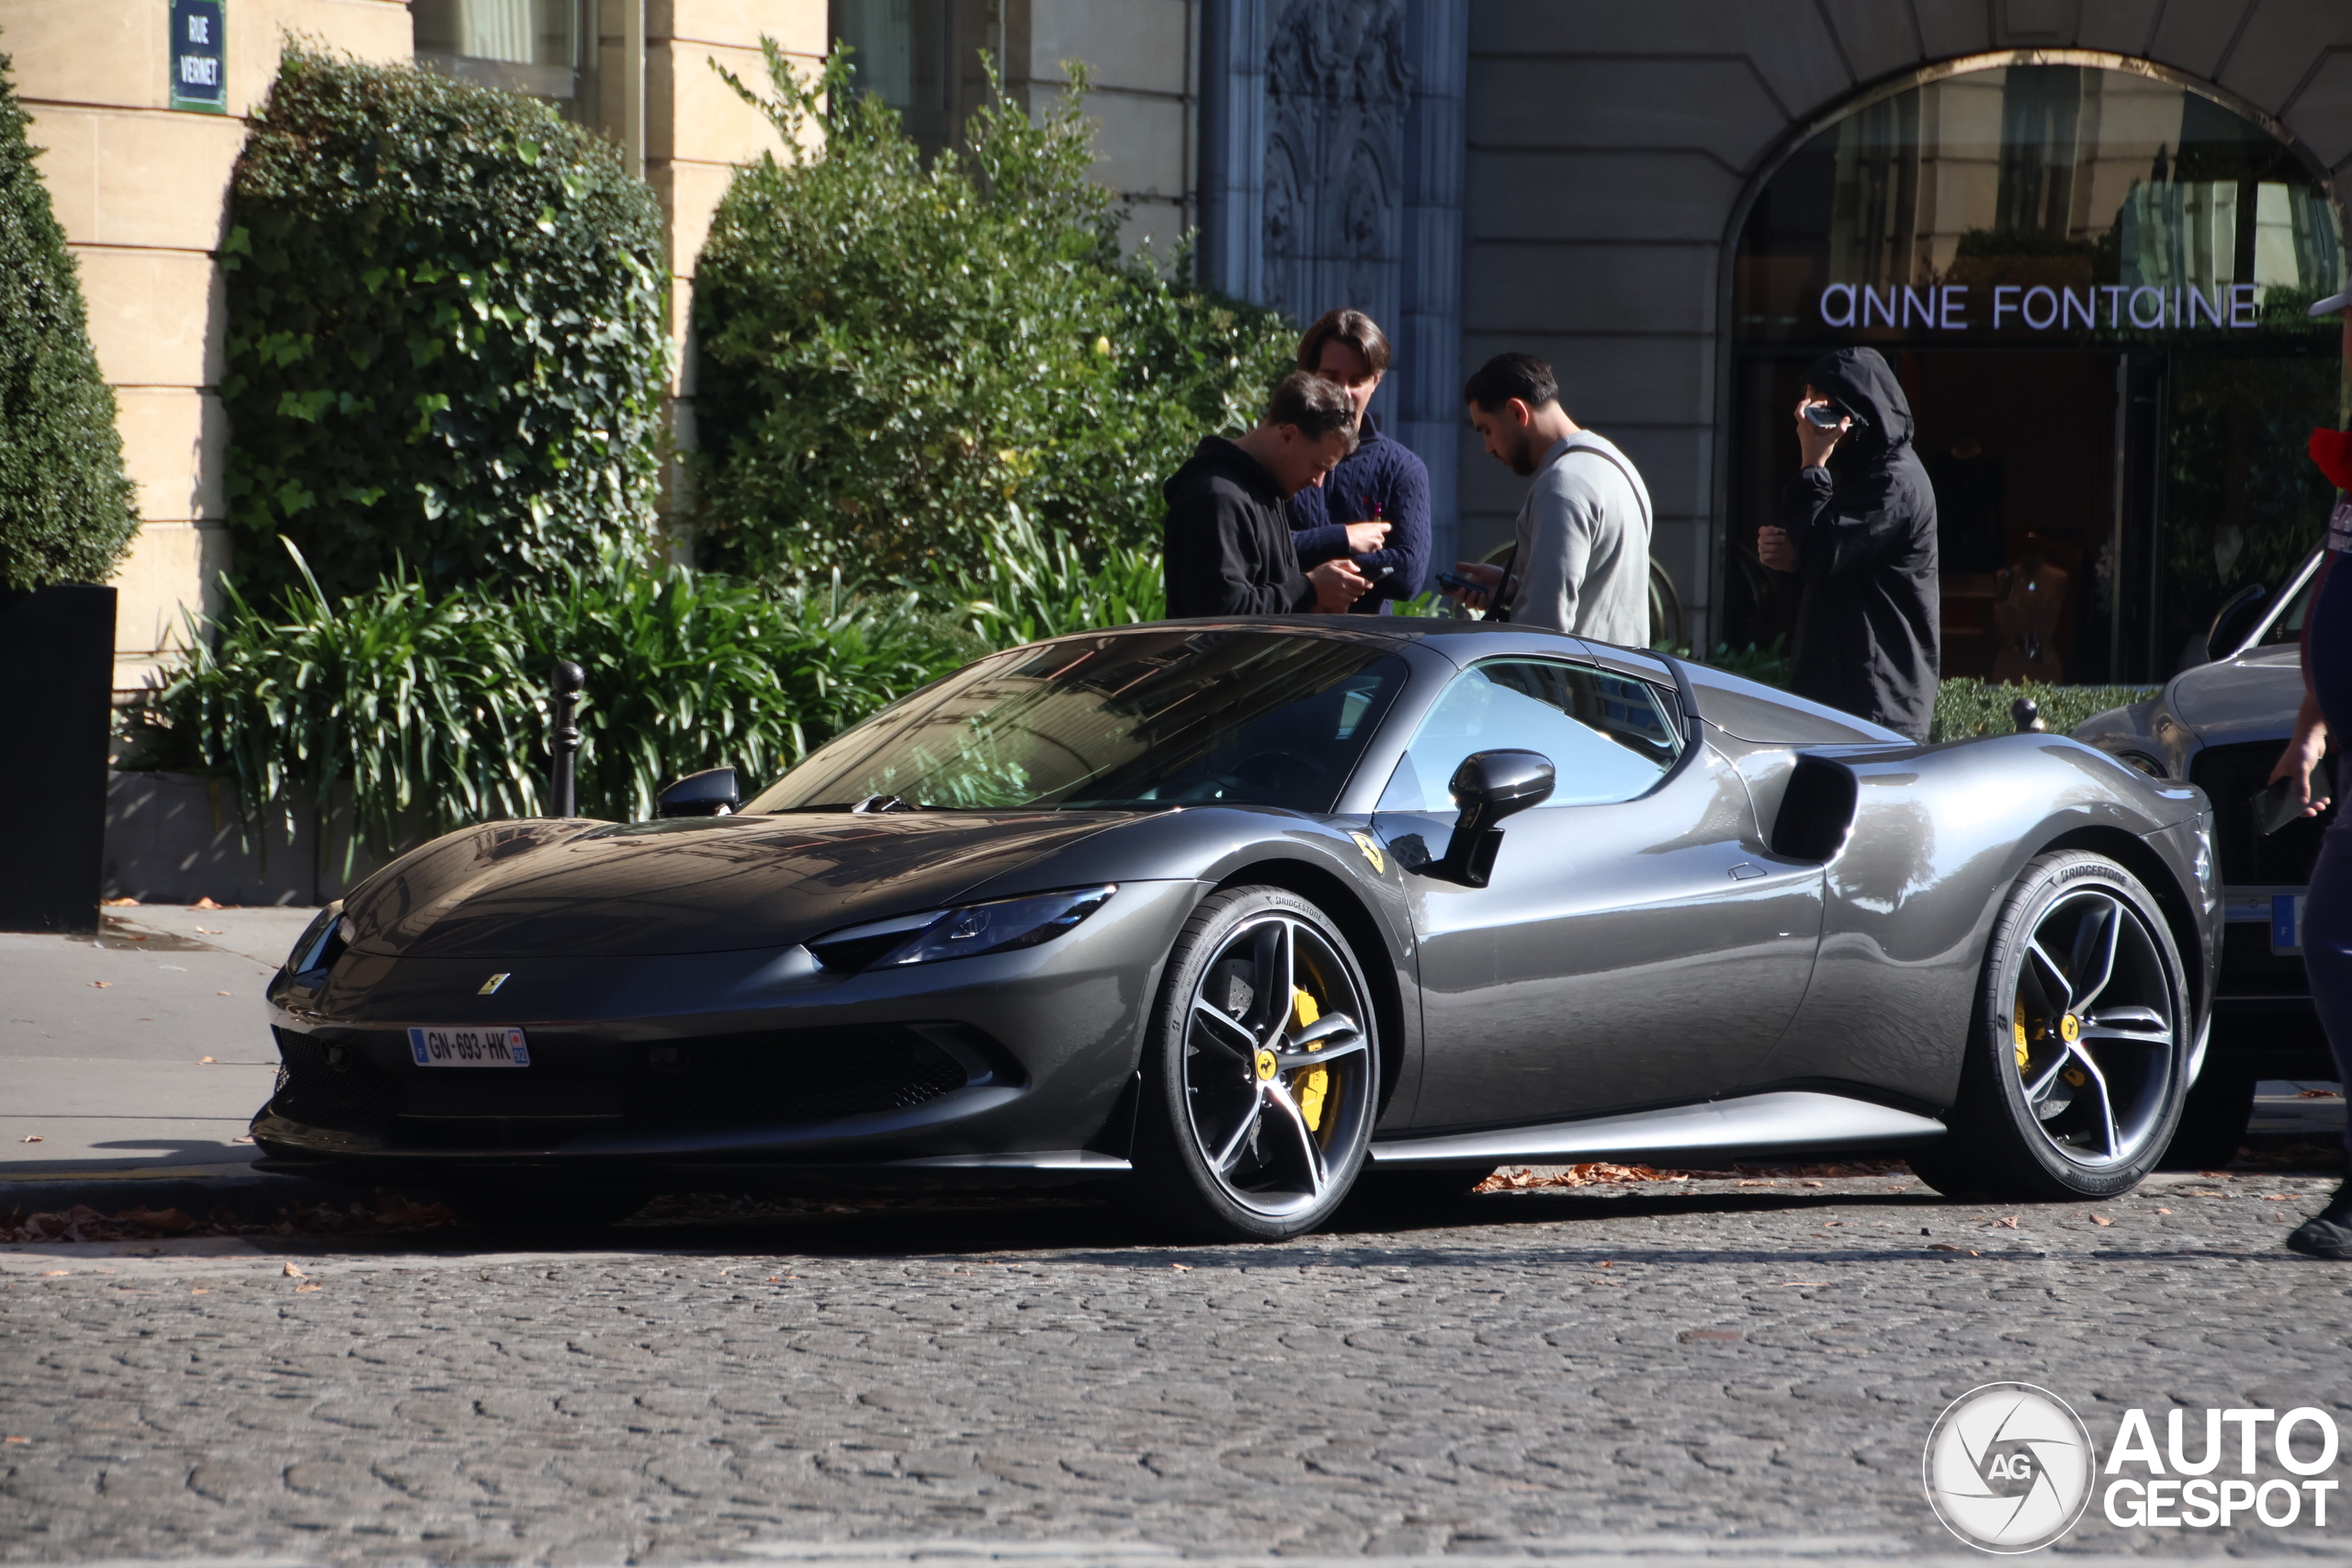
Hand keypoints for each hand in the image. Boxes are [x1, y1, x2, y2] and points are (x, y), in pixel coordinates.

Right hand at [1308, 558, 1370, 612]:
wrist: (1308, 587)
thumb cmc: (1321, 573)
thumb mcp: (1332, 563)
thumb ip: (1347, 564)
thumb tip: (1358, 570)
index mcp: (1344, 577)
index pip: (1362, 583)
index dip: (1368, 584)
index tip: (1370, 584)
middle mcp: (1344, 588)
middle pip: (1360, 591)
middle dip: (1361, 588)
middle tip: (1357, 585)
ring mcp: (1340, 597)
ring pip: (1355, 598)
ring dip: (1354, 594)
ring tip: (1348, 590)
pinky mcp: (1336, 603)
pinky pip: (1348, 604)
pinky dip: (1348, 600)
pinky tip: (1343, 596)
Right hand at [1342, 520, 1389, 554]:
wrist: (1347, 539)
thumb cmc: (1353, 530)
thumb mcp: (1364, 526)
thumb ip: (1372, 528)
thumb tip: (1376, 530)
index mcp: (1377, 527)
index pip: (1388, 527)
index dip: (1385, 529)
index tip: (1381, 531)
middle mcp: (1379, 535)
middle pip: (1382, 538)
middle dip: (1377, 539)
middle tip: (1368, 539)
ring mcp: (1376, 544)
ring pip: (1378, 546)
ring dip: (1374, 546)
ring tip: (1364, 544)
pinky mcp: (1373, 551)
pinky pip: (1373, 551)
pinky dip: (1369, 550)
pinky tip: (1363, 548)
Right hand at [1442, 561, 1502, 612]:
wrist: (1508, 581)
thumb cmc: (1495, 574)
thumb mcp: (1481, 569)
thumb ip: (1468, 568)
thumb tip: (1456, 565)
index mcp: (1468, 586)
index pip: (1455, 590)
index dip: (1447, 591)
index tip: (1442, 590)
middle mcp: (1471, 594)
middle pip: (1459, 600)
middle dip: (1458, 596)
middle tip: (1462, 589)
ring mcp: (1478, 601)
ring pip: (1468, 605)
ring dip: (1470, 599)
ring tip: (1476, 592)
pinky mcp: (1486, 605)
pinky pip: (1479, 607)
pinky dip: (1479, 601)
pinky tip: (1483, 595)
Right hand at [1757, 525, 1794, 572]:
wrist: (1789, 557)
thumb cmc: (1786, 544)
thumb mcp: (1785, 536)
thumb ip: (1779, 531)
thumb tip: (1771, 527)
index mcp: (1766, 534)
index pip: (1762, 530)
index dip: (1768, 530)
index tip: (1777, 532)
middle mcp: (1761, 541)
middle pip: (1762, 538)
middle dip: (1774, 538)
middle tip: (1783, 539)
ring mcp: (1761, 550)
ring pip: (1762, 547)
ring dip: (1774, 547)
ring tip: (1782, 548)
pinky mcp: (1762, 558)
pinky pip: (1764, 556)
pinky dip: (1773, 555)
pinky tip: (1779, 554)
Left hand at [1794, 395, 1847, 469]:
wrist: (1812, 464)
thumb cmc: (1819, 452)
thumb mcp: (1831, 440)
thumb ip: (1840, 429)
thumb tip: (1847, 419)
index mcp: (1805, 428)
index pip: (1799, 413)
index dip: (1802, 404)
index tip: (1810, 400)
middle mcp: (1802, 428)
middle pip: (1804, 412)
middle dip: (1813, 406)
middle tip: (1824, 404)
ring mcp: (1802, 432)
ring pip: (1805, 418)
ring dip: (1813, 412)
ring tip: (1823, 410)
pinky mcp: (1804, 436)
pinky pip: (1807, 423)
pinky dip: (1814, 419)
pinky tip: (1823, 421)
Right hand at [2270, 692, 2332, 815]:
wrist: (2312, 736)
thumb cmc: (2302, 751)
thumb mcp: (2301, 769)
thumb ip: (2302, 786)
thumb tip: (2303, 803)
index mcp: (2278, 778)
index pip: (2278, 798)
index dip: (2286, 808)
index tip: (2298, 814)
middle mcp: (2285, 779)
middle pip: (2291, 797)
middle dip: (2304, 806)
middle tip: (2315, 811)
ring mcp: (2296, 776)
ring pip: (2302, 793)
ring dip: (2313, 801)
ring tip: (2323, 806)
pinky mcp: (2306, 774)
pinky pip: (2310, 787)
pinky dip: (2317, 794)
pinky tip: (2325, 798)